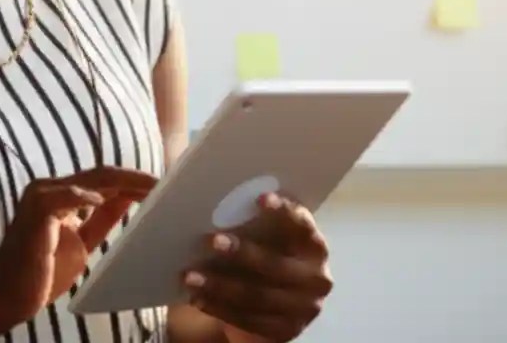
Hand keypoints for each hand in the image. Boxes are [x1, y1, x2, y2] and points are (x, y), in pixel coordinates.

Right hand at [0, 166, 156, 324]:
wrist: (10, 296)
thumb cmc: (43, 272)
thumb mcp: (83, 242)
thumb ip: (102, 219)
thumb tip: (127, 198)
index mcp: (61, 194)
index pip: (105, 180)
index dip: (134, 181)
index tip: (163, 187)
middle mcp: (51, 188)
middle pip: (102, 175)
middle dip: (136, 178)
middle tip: (166, 183)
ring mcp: (41, 194)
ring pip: (91, 180)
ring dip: (124, 182)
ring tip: (151, 188)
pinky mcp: (35, 209)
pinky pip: (65, 196)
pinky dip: (84, 196)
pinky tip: (105, 198)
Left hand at [182, 192, 332, 342]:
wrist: (270, 306)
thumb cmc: (260, 254)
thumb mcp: (260, 235)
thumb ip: (243, 213)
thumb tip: (197, 178)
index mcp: (313, 244)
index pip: (302, 224)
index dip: (284, 212)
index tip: (260, 198)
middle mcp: (316, 277)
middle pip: (276, 265)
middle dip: (243, 253)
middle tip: (211, 241)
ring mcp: (304, 308)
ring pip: (258, 297)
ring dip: (221, 286)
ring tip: (190, 275)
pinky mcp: (286, 332)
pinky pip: (249, 320)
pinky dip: (220, 308)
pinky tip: (197, 298)